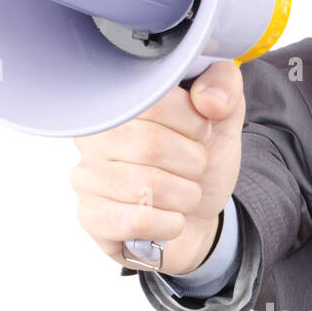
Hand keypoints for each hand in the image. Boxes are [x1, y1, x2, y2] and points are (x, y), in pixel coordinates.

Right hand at [71, 59, 244, 273]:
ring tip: (185, 194)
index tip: (201, 133)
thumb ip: (224, 87)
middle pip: (150, 145)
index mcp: (121, 102)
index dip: (193, 122)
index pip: (154, 101)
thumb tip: (210, 100)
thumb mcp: (221, 119)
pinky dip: (170, 224)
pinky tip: (171, 219)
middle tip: (196, 168)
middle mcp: (94, 136)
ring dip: (185, 196)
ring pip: (147, 186)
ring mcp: (87, 177)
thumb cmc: (196, 163)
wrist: (196, 216)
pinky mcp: (92, 217)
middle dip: (193, 163)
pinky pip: (138, 221)